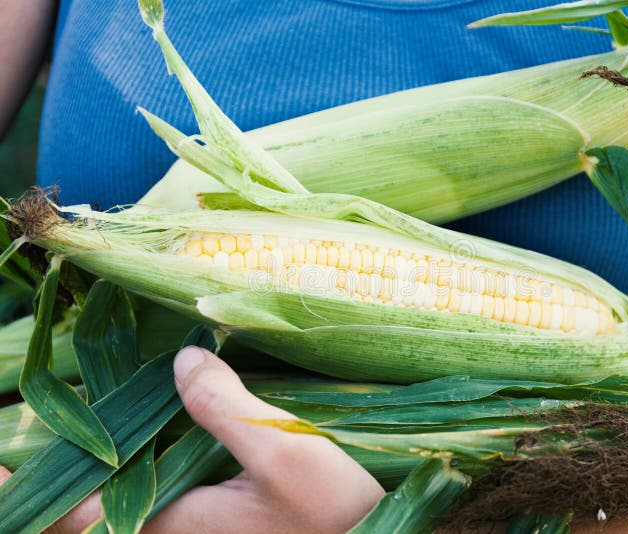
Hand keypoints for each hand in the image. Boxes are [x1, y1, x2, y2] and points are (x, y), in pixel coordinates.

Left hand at [0, 346, 384, 532]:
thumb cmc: (339, 514)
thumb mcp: (287, 455)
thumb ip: (228, 406)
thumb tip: (179, 360)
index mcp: (175, 522)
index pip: (80, 512)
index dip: (27, 494)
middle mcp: (176, 525)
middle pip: (97, 500)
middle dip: (54, 473)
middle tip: (23, 431)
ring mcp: (197, 518)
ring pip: (133, 483)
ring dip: (102, 453)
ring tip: (81, 408)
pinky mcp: (221, 507)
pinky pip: (165, 475)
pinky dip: (149, 444)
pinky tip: (163, 409)